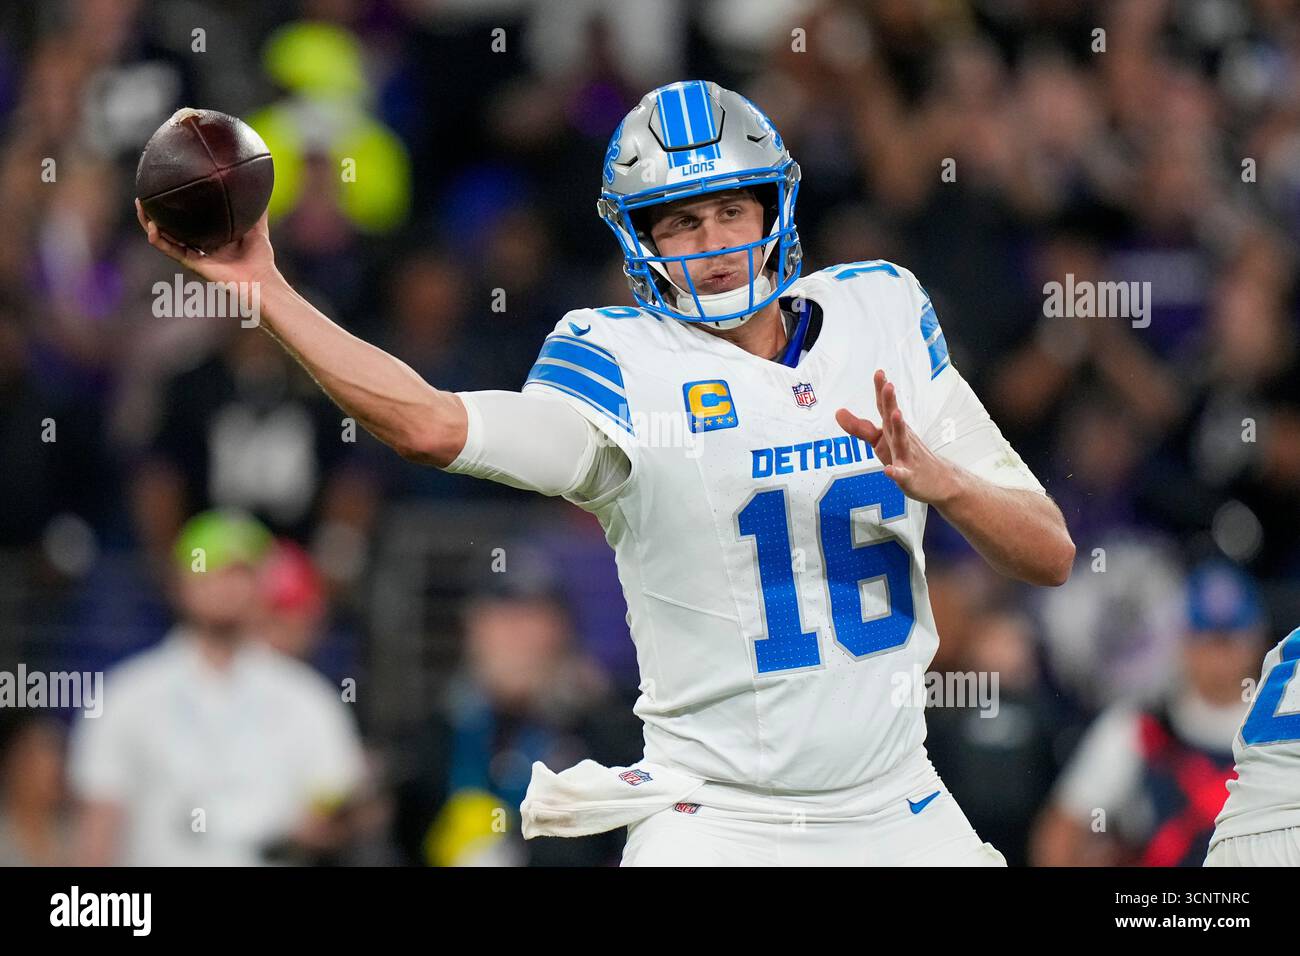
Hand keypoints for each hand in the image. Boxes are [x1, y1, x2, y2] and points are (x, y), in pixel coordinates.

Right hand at [135, 198, 277, 286]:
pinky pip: (170, 250)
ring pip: (163, 237)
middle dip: (154, 212)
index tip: (167, 188)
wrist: (261, 281)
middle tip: (145, 194)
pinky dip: (158, 239)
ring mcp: (193, 255)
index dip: (176, 207)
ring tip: (140, 205)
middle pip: (169, 227)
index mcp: (210, 237)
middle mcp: (198, 246)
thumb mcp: (258, 227)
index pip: (188, 220)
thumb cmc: (261, 258)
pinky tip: (151, 227)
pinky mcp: (192, 264)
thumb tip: (262, 184)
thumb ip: (258, 209)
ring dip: (148, 222)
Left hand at [835, 369, 963, 505]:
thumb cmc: (905, 456)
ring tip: (896, 414)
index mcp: (892, 429)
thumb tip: (838, 412)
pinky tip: (889, 471)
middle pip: (893, 419)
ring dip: (898, 428)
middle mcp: (900, 439)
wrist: (937, 480)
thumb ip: (859, 427)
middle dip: (890, 402)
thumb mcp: (880, 440)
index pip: (885, 407)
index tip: (879, 372)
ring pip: (901, 441)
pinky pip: (902, 474)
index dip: (881, 391)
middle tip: (889, 385)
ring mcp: (907, 457)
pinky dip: (896, 472)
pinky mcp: (909, 477)